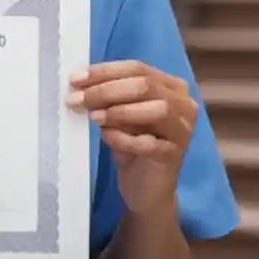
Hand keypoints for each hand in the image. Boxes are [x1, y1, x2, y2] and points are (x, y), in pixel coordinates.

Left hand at [67, 60, 196, 215]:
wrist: (146, 190)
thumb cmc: (131, 146)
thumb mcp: (119, 116)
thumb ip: (109, 97)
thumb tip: (79, 83)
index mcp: (171, 86)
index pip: (137, 68)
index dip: (105, 71)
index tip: (75, 79)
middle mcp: (183, 104)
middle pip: (145, 85)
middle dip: (106, 90)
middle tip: (77, 99)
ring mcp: (183, 130)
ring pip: (156, 109)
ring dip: (119, 111)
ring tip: (94, 118)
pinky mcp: (175, 155)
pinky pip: (149, 142)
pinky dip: (124, 138)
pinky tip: (107, 137)